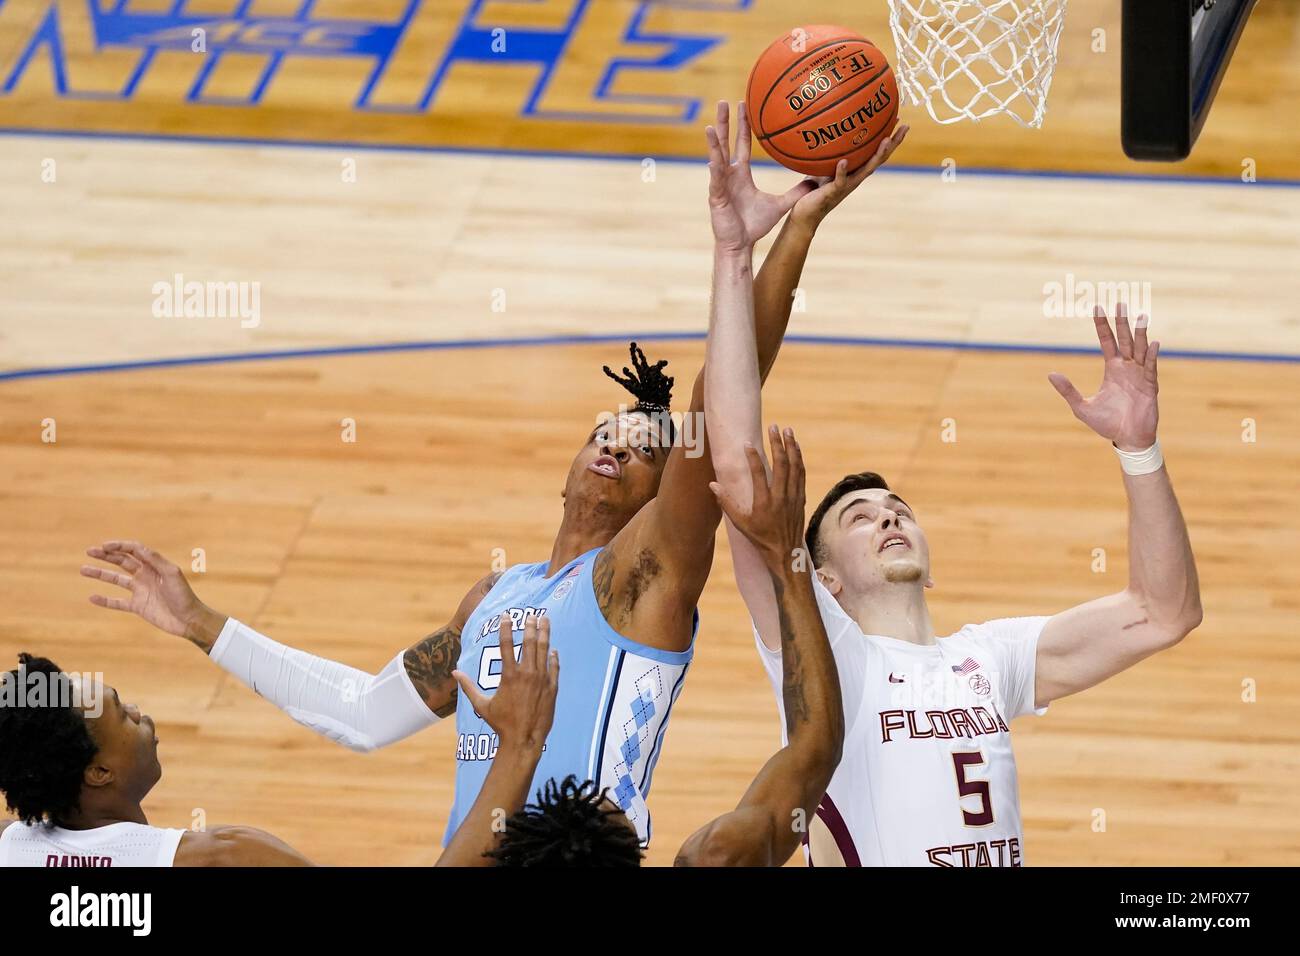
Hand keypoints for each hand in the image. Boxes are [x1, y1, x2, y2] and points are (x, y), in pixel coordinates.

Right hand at [82, 541, 225, 649]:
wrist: (190, 620)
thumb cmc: (184, 596)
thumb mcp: (172, 574)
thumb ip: (155, 560)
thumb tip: (138, 547)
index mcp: (155, 566)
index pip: (134, 550)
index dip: (119, 546)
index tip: (104, 546)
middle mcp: (146, 576)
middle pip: (122, 561)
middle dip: (106, 555)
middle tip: (89, 550)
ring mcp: (141, 591)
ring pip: (116, 580)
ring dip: (100, 574)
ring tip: (83, 569)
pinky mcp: (138, 607)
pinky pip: (118, 602)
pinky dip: (105, 601)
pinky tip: (92, 597)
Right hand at [453, 615, 558, 751]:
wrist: (524, 740)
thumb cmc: (501, 724)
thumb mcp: (481, 705)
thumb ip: (468, 687)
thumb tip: (454, 672)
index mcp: (509, 675)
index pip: (506, 645)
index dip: (506, 628)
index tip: (506, 616)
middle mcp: (526, 674)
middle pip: (529, 642)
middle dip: (531, 626)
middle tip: (532, 615)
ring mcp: (541, 680)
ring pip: (544, 650)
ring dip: (545, 633)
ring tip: (546, 621)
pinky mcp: (552, 688)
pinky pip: (554, 668)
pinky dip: (554, 657)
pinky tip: (553, 649)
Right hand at [707, 101, 816, 253]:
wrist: (740, 245)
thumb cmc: (755, 226)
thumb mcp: (781, 205)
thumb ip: (796, 192)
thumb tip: (815, 183)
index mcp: (741, 173)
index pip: (742, 144)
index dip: (743, 125)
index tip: (743, 105)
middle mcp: (729, 174)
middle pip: (725, 142)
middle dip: (724, 122)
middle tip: (723, 101)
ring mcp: (720, 184)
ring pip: (716, 157)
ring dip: (713, 142)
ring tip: (709, 126)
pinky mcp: (716, 197)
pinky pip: (716, 180)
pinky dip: (714, 170)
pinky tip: (712, 159)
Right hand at [709, 425, 807, 577]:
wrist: (786, 552)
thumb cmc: (760, 538)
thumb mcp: (740, 523)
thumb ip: (726, 502)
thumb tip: (713, 484)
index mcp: (764, 503)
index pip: (759, 474)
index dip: (752, 457)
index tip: (747, 444)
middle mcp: (781, 497)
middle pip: (781, 464)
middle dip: (777, 443)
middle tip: (773, 427)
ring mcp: (793, 496)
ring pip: (795, 466)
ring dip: (791, 446)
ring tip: (787, 431)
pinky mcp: (801, 497)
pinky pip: (801, 473)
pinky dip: (799, 458)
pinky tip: (796, 448)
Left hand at [789, 124, 908, 233]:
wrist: (805, 213)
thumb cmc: (812, 190)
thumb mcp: (822, 166)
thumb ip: (828, 152)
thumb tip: (826, 129)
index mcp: (855, 170)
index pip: (875, 152)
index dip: (888, 138)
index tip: (898, 121)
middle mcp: (855, 177)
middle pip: (879, 159)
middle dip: (893, 143)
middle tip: (905, 127)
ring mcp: (846, 185)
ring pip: (866, 169)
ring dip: (877, 155)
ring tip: (886, 140)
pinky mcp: (833, 192)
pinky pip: (839, 181)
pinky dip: (842, 171)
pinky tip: (843, 161)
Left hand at [1049, 305, 1158, 450]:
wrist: (1127, 439)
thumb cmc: (1107, 423)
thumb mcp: (1082, 406)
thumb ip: (1068, 390)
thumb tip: (1050, 374)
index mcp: (1113, 370)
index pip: (1107, 342)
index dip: (1102, 325)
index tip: (1097, 308)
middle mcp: (1127, 368)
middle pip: (1124, 340)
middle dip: (1122, 322)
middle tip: (1120, 302)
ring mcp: (1140, 375)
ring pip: (1139, 349)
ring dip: (1140, 333)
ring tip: (1141, 316)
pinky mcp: (1150, 386)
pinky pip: (1150, 367)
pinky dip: (1151, 355)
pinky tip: (1152, 343)